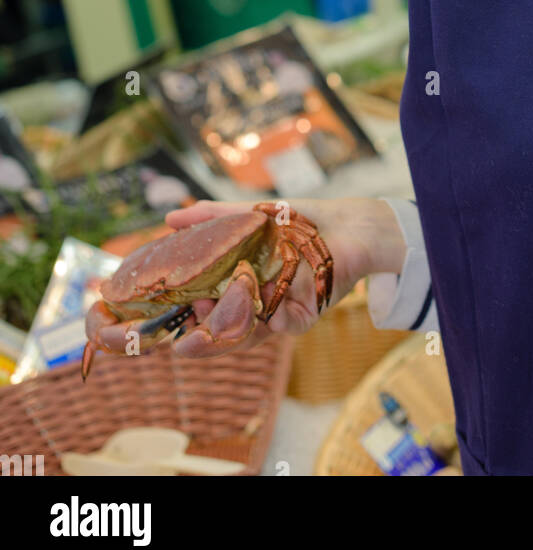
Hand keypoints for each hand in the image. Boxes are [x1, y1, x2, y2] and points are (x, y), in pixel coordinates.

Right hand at [162, 197, 403, 358]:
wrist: (346, 223)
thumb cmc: (298, 221)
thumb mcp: (250, 217)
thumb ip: (213, 218)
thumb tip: (170, 218)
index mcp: (240, 284)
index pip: (209, 305)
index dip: (190, 312)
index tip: (171, 311)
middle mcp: (256, 302)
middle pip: (224, 326)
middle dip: (205, 330)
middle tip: (190, 322)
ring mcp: (279, 312)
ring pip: (250, 333)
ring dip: (233, 329)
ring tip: (217, 317)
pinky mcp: (305, 315)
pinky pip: (286, 325)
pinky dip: (278, 319)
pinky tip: (270, 310)